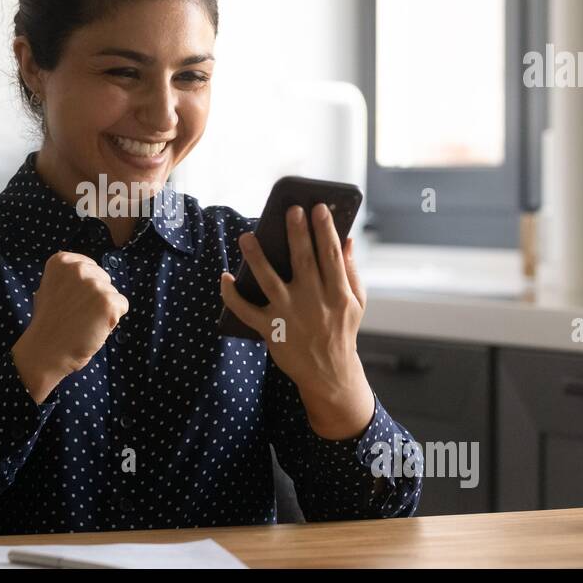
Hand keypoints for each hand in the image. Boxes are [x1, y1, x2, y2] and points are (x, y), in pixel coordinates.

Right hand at [13, 251, 129, 403]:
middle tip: (76, 314)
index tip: (68, 301)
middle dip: (95, 297)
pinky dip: (112, 320)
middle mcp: (78, 268)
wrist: (46, 351)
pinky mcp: (108, 302)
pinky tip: (93, 327)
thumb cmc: (48, 323)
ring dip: (103, 309)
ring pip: (113, 293)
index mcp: (62, 261)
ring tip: (82, 322)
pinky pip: (122, 306)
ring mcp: (94, 284)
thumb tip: (89, 271)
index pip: (90, 267)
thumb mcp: (48, 288)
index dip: (83, 288)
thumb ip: (68, 276)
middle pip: (104, 278)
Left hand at [218, 203, 373, 438]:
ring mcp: (290, 316)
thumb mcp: (356, 303)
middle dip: (296, 234)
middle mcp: (314, 302)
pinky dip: (232, 295)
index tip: (318, 208)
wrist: (330, 374)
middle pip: (303, 262)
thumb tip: (347, 239)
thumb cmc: (342, 332)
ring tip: (246, 236)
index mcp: (338, 294)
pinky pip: (246, 310)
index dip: (325, 230)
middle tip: (290, 209)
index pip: (331, 255)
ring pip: (269, 281)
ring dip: (256, 257)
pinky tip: (225, 277)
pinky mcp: (271, 331)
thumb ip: (350, 271)